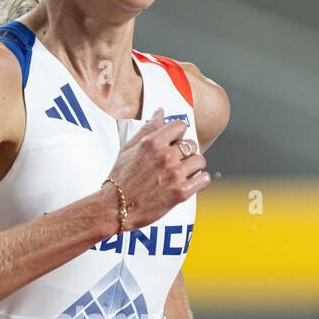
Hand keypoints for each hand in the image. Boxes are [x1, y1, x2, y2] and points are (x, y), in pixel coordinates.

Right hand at [103, 108, 210, 229]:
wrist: (115, 207)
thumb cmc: (120, 178)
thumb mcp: (129, 148)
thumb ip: (148, 128)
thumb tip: (160, 112)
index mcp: (152, 143)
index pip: (180, 126)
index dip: (178, 134)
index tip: (174, 142)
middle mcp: (165, 156)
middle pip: (192, 144)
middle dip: (186, 152)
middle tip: (177, 161)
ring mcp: (174, 174)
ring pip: (200, 160)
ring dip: (194, 166)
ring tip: (185, 172)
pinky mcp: (180, 192)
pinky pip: (203, 179)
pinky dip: (201, 180)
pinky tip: (192, 182)